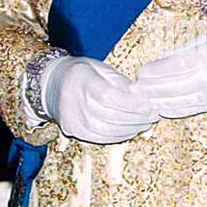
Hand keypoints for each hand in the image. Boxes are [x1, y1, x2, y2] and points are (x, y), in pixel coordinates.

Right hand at [40, 55, 156, 144]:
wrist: (53, 83)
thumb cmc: (82, 73)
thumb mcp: (101, 68)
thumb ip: (120, 83)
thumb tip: (143, 98)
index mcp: (81, 79)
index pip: (109, 97)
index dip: (132, 104)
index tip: (149, 104)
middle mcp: (73, 101)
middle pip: (110, 116)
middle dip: (137, 118)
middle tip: (153, 115)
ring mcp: (71, 119)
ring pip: (107, 131)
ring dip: (131, 129)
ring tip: (146, 124)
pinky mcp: (73, 131)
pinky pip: (100, 138)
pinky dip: (119, 136)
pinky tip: (131, 130)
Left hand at [133, 24, 206, 118]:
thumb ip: (189, 50)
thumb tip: (160, 62)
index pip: (176, 66)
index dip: (155, 72)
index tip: (140, 73)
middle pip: (175, 87)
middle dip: (151, 89)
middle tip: (133, 89)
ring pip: (182, 102)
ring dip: (159, 101)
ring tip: (142, 99)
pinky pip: (194, 108)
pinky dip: (175, 109)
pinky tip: (161, 106)